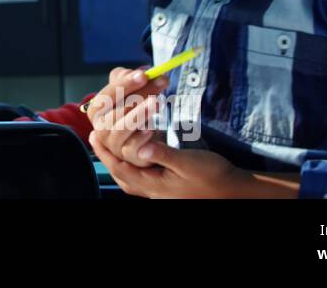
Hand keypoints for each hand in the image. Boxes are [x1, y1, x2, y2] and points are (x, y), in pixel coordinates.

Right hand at [86, 66, 169, 167]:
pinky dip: (141, 137)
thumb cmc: (132, 110)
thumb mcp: (128, 90)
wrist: (143, 137)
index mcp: (96, 110)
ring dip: (140, 114)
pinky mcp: (127, 157)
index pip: (105, 95)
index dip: (124, 84)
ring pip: (121, 129)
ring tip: (158, 102)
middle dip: (138, 95)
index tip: (143, 74)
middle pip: (115, 111)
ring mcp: (113, 144)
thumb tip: (142, 72)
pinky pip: (132, 148)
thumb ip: (128, 77)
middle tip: (160, 83)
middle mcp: (100, 128)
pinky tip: (152, 127)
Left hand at [91, 137, 245, 197]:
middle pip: (121, 174)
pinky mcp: (167, 189)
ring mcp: (160, 191)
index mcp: (153, 185)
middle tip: (96, 139)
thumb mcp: (188, 162)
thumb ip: (163, 154)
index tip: (93, 135)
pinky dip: (132, 165)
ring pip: (130, 178)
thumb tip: (141, 146)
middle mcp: (153, 191)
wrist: (233, 192)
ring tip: (110, 146)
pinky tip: (134, 156)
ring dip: (118, 161)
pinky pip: (141, 178)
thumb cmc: (213, 176)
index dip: (105, 152)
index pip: (120, 168)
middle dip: (107, 157)